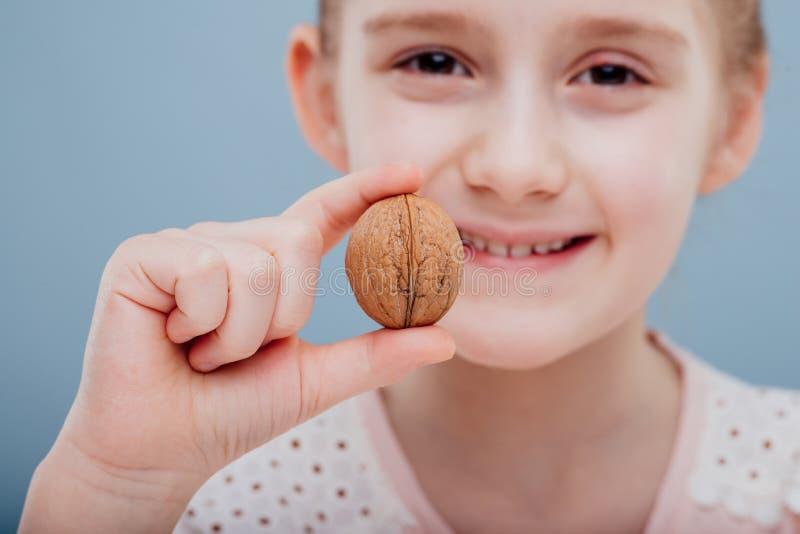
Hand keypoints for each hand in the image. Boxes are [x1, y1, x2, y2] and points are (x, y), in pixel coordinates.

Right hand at [19, 163, 455, 532]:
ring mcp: (186, 243)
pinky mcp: (143, 254)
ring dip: (241, 334)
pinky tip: (174, 338)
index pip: (323, 213)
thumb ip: (375, 355)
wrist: (163, 450)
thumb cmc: (233, 411)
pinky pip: (206, 271)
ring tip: (205, 352)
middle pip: (297, 240)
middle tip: (241, 353)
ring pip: (255, 263)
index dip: (366, 190)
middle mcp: (230, 242)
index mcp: (270, 264)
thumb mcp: (316, 380)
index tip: (414, 175)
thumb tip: (446, 339)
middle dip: (285, 315)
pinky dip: (203, 324)